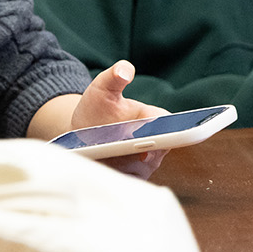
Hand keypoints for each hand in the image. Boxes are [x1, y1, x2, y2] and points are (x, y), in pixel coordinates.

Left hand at [72, 60, 169, 179]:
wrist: (82, 129)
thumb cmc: (98, 106)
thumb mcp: (103, 87)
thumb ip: (114, 76)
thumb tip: (124, 70)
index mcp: (155, 119)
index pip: (170, 127)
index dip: (163, 132)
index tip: (153, 137)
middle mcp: (156, 143)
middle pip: (155, 154)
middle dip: (141, 154)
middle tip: (124, 151)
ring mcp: (145, 163)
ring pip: (142, 170)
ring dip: (127, 167)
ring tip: (109, 161)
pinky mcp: (131, 177)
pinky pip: (129, 181)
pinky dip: (118, 177)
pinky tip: (104, 172)